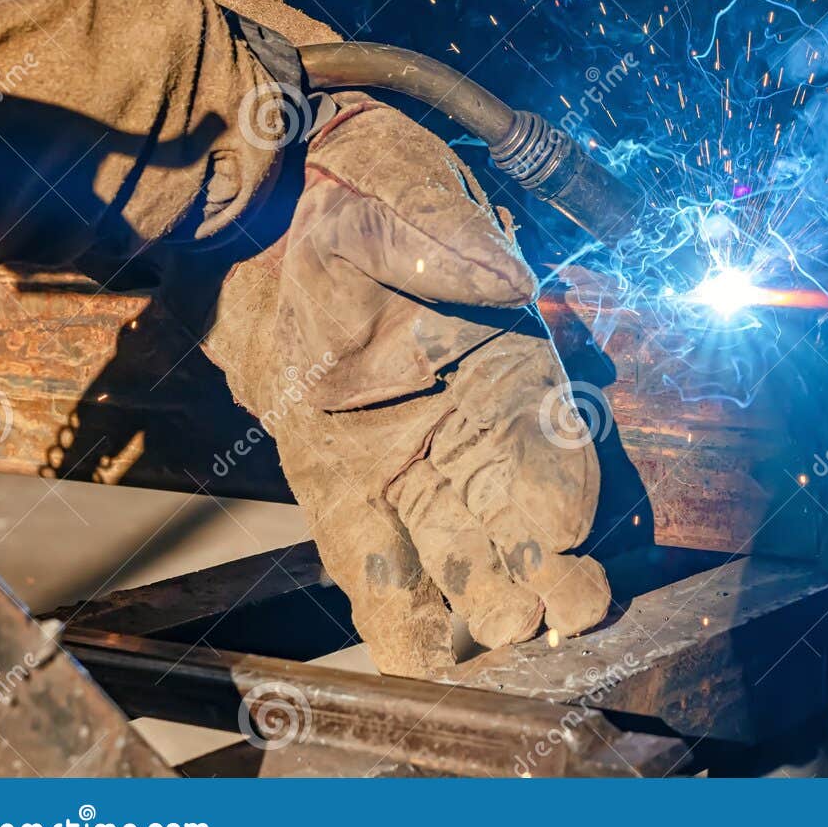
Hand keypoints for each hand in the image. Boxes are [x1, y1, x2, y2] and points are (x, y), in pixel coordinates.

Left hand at [202, 99, 609, 676]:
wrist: (259, 196)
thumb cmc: (354, 179)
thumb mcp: (407, 185)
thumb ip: (454, 234)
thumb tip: (507, 280)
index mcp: (503, 353)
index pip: (551, 432)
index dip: (563, 480)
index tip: (568, 524)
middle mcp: (466, 416)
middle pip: (514, 509)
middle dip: (541, 564)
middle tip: (556, 611)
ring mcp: (402, 451)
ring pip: (453, 543)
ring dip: (476, 597)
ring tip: (493, 645)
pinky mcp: (336, 472)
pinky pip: (370, 548)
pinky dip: (394, 601)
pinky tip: (416, 647)